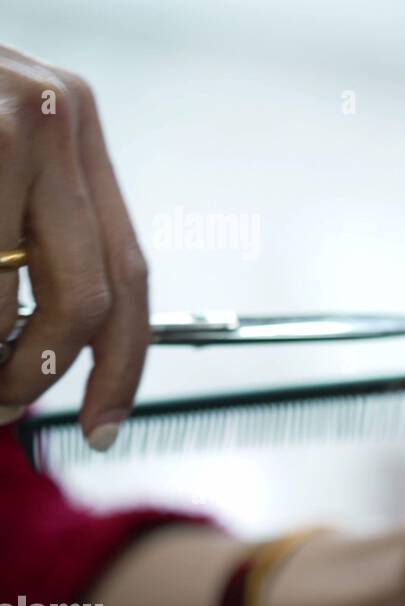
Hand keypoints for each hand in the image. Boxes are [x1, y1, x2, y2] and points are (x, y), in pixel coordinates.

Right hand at [0, 45, 148, 448]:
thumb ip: (23, 233)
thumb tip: (40, 356)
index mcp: (72, 127)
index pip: (128, 271)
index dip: (121, 362)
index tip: (103, 425)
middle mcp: (54, 117)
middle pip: (85, 299)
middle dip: (39, 374)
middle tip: (3, 409)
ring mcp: (5, 124)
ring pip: (5, 303)